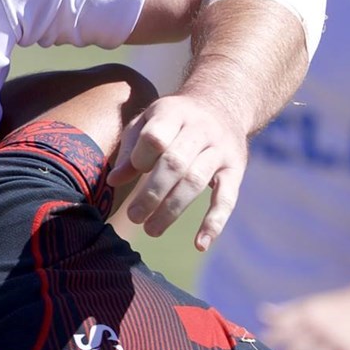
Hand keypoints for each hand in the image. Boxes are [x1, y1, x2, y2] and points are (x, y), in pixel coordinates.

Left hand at [109, 93, 246, 249]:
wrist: (222, 105)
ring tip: (151, 230)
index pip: (156, 138)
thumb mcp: (147, 124)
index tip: (135, 172)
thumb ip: (130, 150)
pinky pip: (227, 199)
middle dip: (152, 193)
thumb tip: (113, 181)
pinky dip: (214, 223)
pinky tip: (200, 244)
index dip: (142, 158)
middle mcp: (200, 129)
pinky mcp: (236, 169)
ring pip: (196, 182)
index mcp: (173, 113)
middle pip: (175, 163)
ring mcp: (220, 149)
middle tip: (134, 217)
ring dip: (172, 210)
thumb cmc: (172, 121)